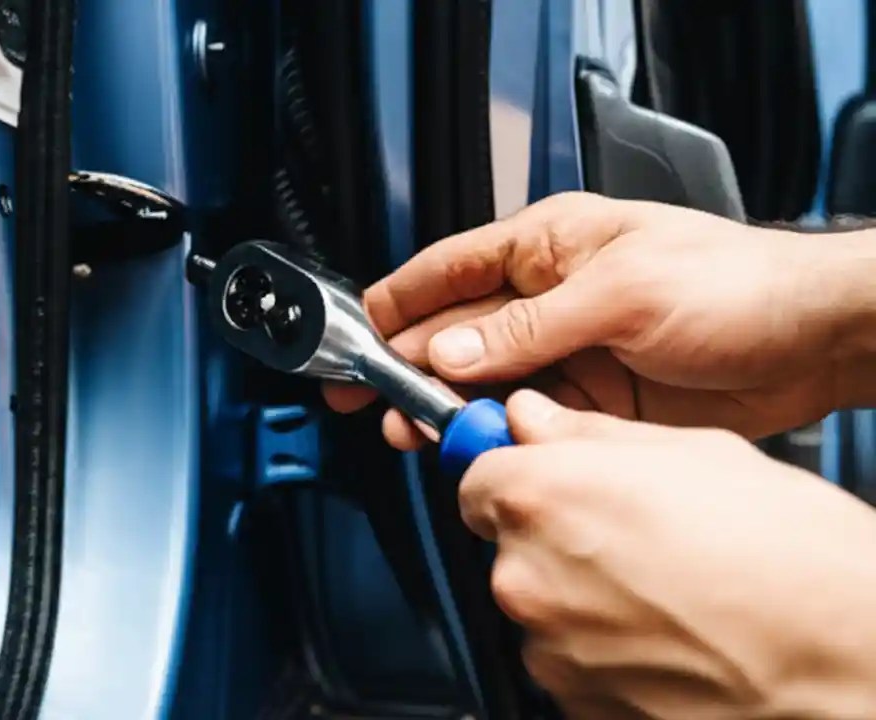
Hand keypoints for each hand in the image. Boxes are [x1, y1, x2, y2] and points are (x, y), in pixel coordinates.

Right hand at [323, 192, 875, 446]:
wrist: (811, 342)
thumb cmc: (735, 283)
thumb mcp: (621, 293)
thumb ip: (529, 328)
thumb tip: (454, 351)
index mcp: (549, 246)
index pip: (448, 270)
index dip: (396, 304)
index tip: (357, 337)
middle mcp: (549, 298)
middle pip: (456, 333)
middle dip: (408, 367)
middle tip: (369, 400)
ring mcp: (568, 351)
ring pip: (483, 382)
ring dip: (447, 408)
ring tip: (411, 434)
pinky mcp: (591, 400)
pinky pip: (523, 416)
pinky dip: (494, 433)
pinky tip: (473, 445)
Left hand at [467, 390, 875, 718]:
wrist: (849, 655)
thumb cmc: (789, 554)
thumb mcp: (691, 452)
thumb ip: (588, 435)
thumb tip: (535, 420)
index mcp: (541, 498)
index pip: (476, 476)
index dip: (515, 475)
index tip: (541, 479)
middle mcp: (526, 576)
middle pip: (507, 543)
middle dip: (554, 535)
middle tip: (629, 535)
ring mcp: (549, 649)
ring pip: (541, 605)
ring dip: (581, 595)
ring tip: (663, 589)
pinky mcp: (575, 704)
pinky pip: (569, 661)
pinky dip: (602, 649)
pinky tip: (666, 632)